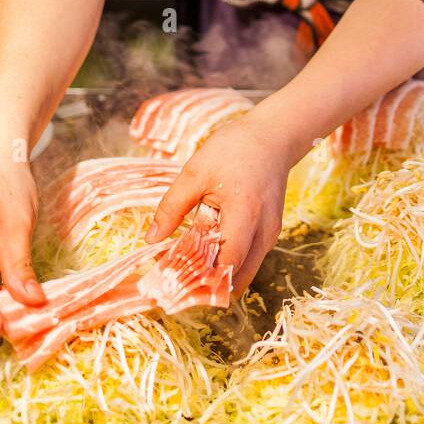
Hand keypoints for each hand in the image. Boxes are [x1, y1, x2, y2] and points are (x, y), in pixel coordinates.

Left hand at [146, 112, 292, 296]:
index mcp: (245, 212)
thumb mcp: (195, 172)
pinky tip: (208, 251)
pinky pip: (250, 259)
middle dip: (210, 287)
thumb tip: (151, 239)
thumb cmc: (234, 149)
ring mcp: (271, 233)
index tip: (174, 284)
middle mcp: (264, 230)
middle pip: (239, 278)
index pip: (228, 264)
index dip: (203, 281)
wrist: (273, 136)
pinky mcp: (271, 232)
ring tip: (191, 267)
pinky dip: (230, 263)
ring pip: (246, 272)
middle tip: (179, 284)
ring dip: (220, 276)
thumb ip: (172, 207)